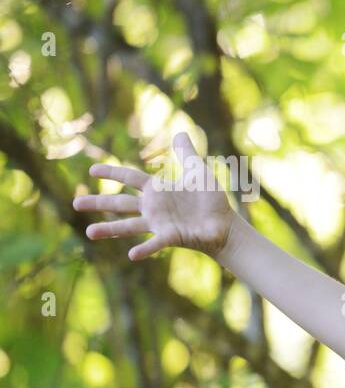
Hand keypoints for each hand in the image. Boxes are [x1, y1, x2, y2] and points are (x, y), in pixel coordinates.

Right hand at [74, 132, 235, 259]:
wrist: (225, 225)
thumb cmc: (211, 200)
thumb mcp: (199, 172)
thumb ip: (187, 154)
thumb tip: (180, 133)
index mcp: (157, 190)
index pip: (129, 177)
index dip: (112, 173)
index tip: (92, 170)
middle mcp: (153, 207)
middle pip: (121, 203)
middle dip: (98, 202)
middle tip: (75, 203)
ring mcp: (160, 224)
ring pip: (130, 226)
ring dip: (110, 229)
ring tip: (89, 233)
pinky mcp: (172, 237)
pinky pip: (155, 243)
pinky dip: (144, 249)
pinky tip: (132, 255)